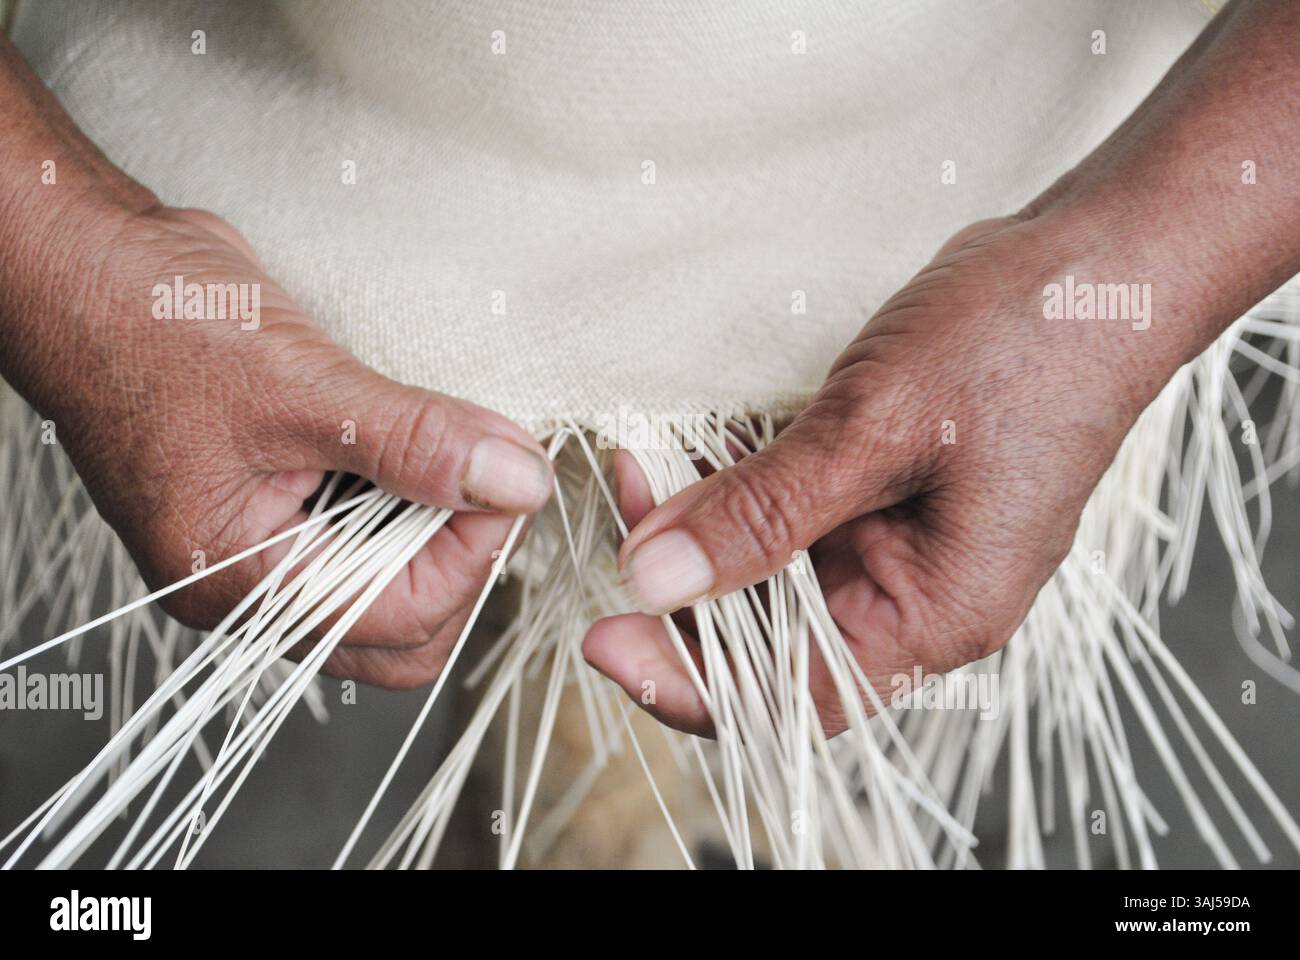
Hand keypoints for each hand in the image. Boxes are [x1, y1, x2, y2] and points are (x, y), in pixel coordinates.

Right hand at [11, 205, 552, 687]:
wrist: (94, 271)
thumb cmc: (155, 325)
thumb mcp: (301, 383)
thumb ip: (416, 441)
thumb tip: (514, 480)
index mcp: (240, 579)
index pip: (399, 616)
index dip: (474, 552)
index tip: (510, 477)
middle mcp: (252, 584)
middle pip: (400, 630)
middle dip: (463, 562)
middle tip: (491, 478)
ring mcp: (268, 550)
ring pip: (390, 589)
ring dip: (442, 534)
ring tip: (462, 456)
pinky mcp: (284, 510)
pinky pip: (370, 539)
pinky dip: (414, 506)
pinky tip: (426, 450)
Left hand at [583, 215, 1173, 734]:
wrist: (1100, 263)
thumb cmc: (1023, 345)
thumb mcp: (875, 430)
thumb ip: (762, 514)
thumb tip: (652, 579)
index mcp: (935, 613)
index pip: (792, 700)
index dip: (688, 683)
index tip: (602, 639)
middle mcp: (914, 594)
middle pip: (768, 636)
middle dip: (683, 585)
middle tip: (625, 510)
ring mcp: (898, 541)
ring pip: (768, 569)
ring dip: (703, 527)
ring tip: (646, 464)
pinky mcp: (880, 489)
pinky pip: (789, 512)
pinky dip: (737, 485)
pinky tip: (695, 444)